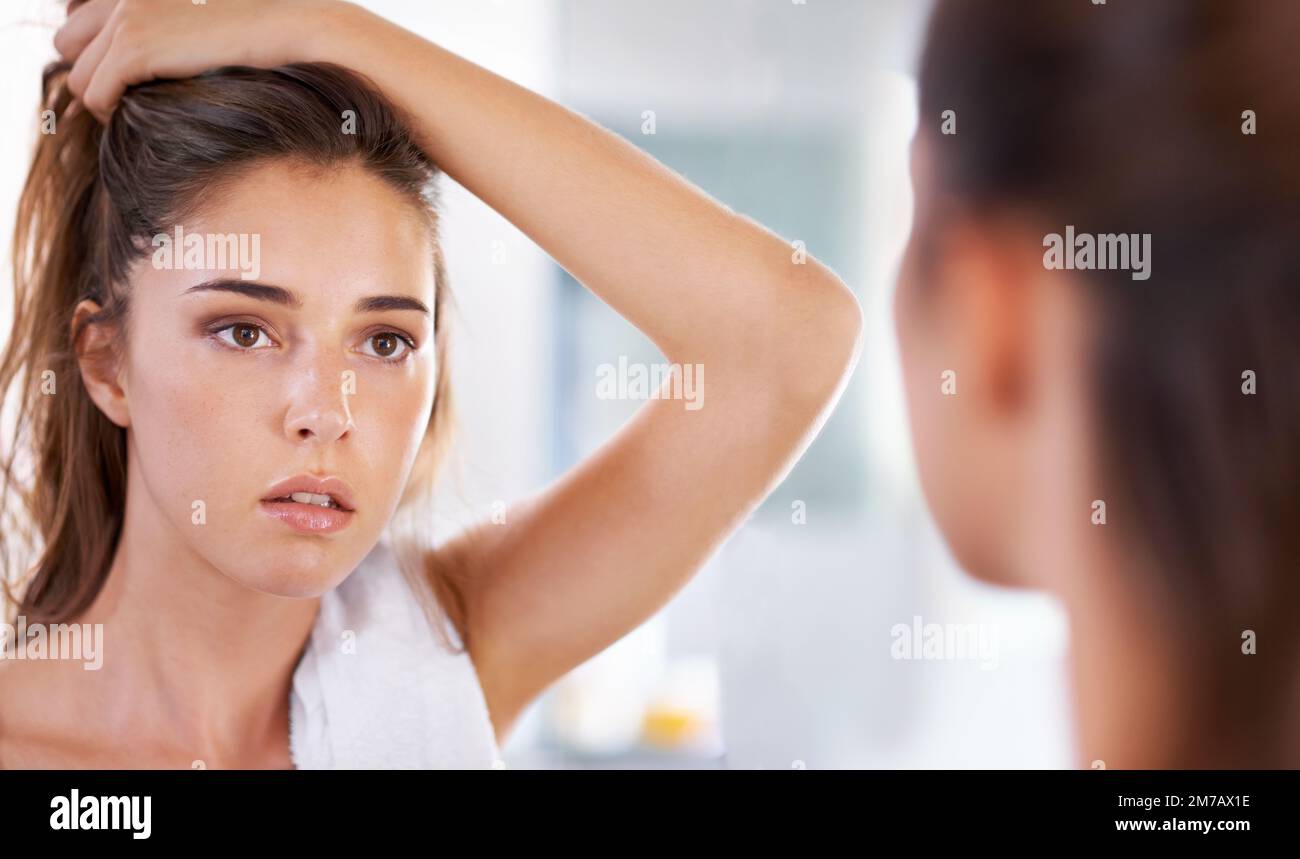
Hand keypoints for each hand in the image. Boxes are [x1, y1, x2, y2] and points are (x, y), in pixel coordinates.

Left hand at [55, 0, 351, 121]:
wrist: (287, 34)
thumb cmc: (255, 45)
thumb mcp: (199, 34)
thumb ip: (164, 41)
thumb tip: (138, 77)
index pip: (78, 28)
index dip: (95, 62)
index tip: (126, 87)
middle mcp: (122, 1)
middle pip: (68, 49)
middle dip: (93, 78)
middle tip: (128, 103)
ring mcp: (126, 22)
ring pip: (80, 78)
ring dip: (106, 102)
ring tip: (140, 114)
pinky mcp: (136, 48)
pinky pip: (97, 94)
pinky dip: (113, 112)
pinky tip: (143, 117)